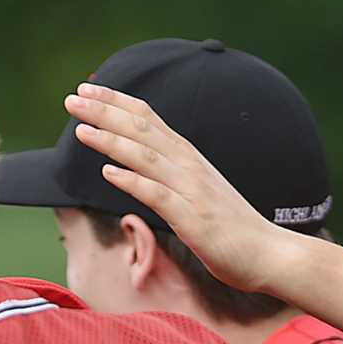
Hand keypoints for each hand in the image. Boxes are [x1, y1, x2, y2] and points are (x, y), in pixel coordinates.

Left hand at [63, 82, 292, 295]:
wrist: (269, 253)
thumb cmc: (232, 229)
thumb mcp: (197, 194)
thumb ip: (171, 179)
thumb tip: (141, 173)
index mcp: (188, 158)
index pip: (148, 118)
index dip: (117, 102)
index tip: (88, 89)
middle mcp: (189, 166)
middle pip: (142, 129)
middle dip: (105, 111)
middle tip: (73, 97)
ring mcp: (191, 190)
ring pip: (145, 156)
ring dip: (111, 140)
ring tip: (80, 129)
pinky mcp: (192, 218)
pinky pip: (158, 195)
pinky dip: (132, 181)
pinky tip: (108, 172)